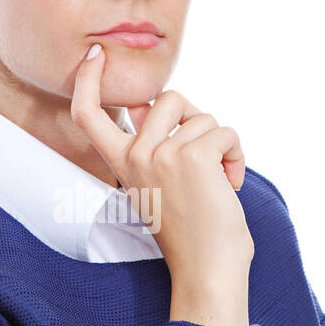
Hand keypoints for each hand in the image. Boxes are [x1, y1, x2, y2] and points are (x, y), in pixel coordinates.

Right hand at [70, 43, 253, 283]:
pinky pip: (224, 132)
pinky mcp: (192, 156)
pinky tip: (230, 184)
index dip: (88, 80)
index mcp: (122, 164)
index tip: (96, 54)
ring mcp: (161, 154)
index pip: (88, 115)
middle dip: (195, 120)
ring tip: (218, 180)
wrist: (206, 271)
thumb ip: (151, 146)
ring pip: (201, 116)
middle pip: (166, 99)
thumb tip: (146, 106)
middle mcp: (135, 155)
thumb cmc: (191, 233)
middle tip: (205, 157)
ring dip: (220, 143)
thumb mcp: (158, 184)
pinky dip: (236, 155)